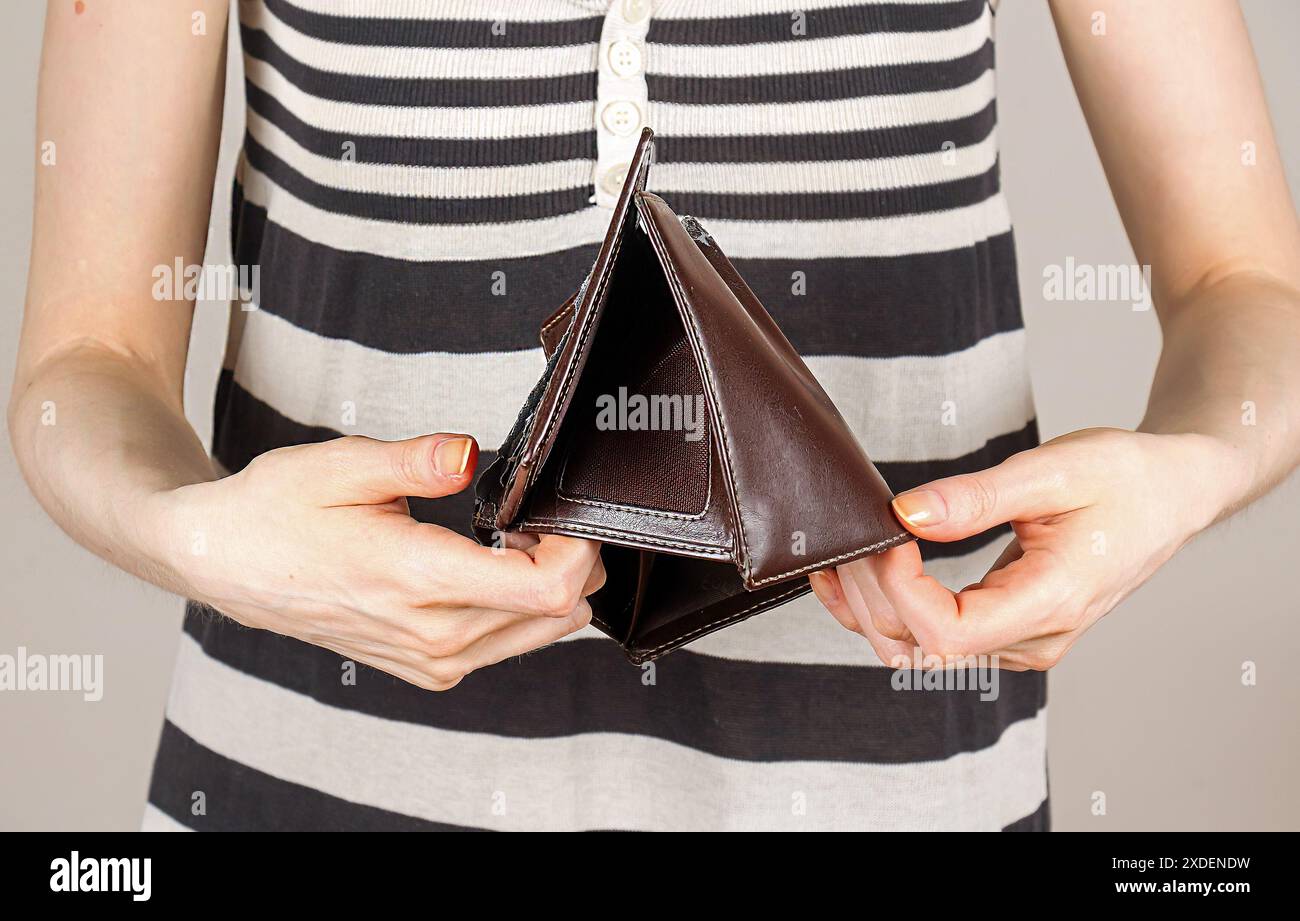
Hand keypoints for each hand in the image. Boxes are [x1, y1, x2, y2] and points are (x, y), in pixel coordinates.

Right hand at [147, 434, 604, 689]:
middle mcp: (432, 634)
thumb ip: (418, 461)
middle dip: (570, 561)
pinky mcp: (427, 669)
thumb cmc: (276, 511)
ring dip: (547, 587)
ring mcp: (431, 660)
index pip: (545, 589)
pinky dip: (519, 610)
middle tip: (532, 517)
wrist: (225, 563)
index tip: (562, 514)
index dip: (577, 547)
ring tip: (503, 539)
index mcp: (417, 578)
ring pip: (542, 636)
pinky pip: (506, 646)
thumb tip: (469, 453)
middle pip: (558, 615)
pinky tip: (483, 567)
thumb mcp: (343, 465)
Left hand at [809, 428, 1249, 669]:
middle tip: (853, 535)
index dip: (900, 591)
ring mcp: (1022, 641)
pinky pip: (935, 637)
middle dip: (872, 596)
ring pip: (921, 651)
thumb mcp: (1053, 470)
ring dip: (872, 609)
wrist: (1172, 494)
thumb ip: (976, 497)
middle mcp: (1036, 637)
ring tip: (846, 554)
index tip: (889, 536)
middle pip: (924, 647)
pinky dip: (890, 609)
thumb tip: (906, 514)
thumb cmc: (1126, 478)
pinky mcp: (1009, 629)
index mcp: (1053, 601)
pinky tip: (863, 573)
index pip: (949, 632)